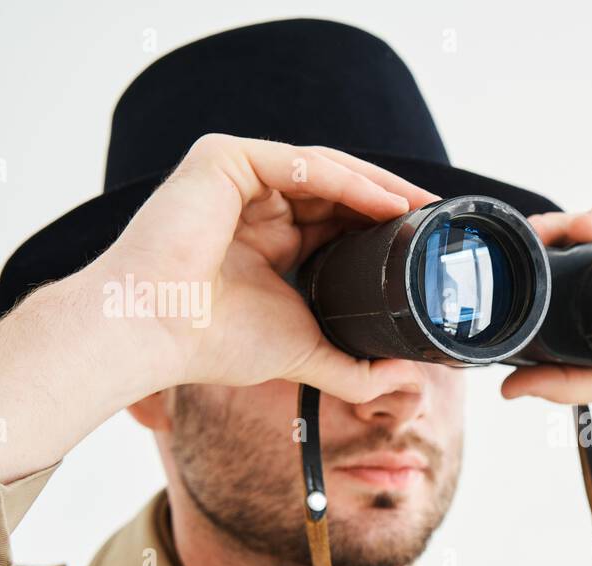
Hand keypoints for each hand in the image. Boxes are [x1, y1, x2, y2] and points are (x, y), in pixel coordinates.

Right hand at [0, 135, 440, 493]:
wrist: (156, 333)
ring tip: (420, 209)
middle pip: (336, 188)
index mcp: (268, 238)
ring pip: (325, 169)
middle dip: (388, 200)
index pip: (336, 218)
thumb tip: (407, 379)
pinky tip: (386, 203)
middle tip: (434, 219)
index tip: (424, 240)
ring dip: (378, 186)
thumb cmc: (215, 344)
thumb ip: (353, 368)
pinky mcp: (223, 159)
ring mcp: (235, 175)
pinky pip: (301, 163)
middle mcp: (252, 201)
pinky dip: (348, 180)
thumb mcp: (306, 352)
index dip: (381, 225)